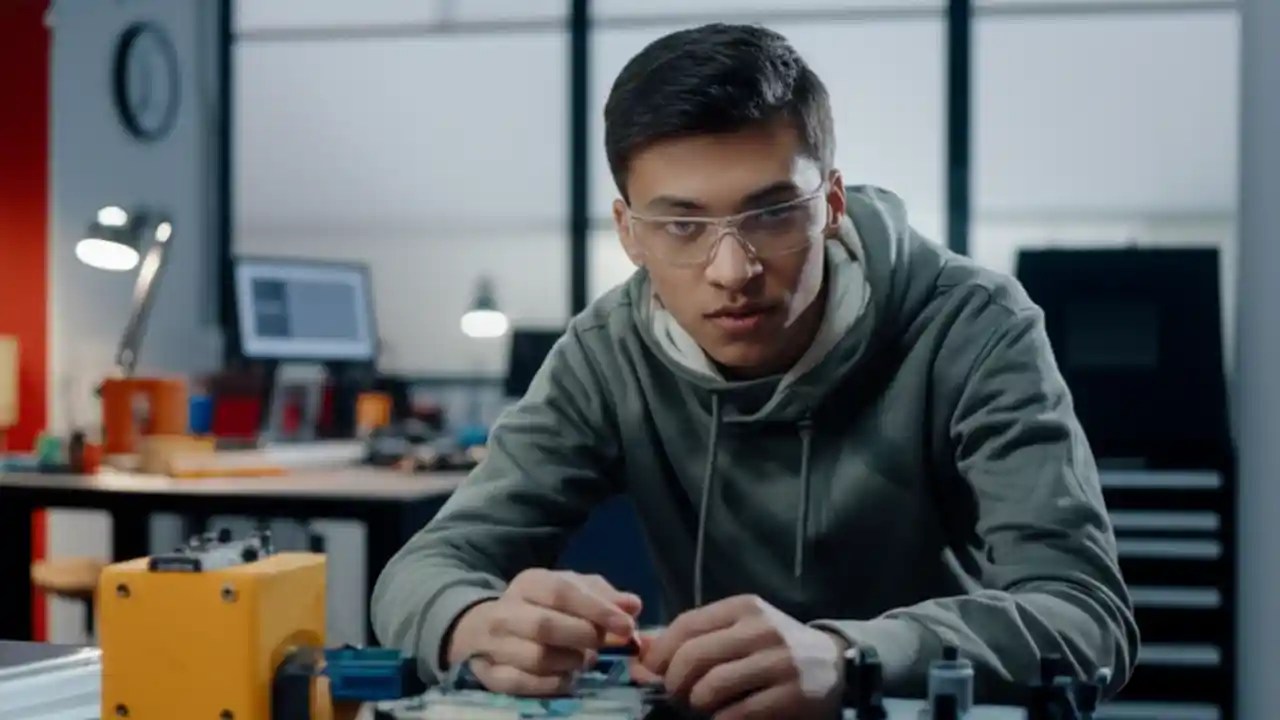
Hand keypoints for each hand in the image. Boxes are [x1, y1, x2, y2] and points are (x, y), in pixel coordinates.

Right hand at [446, 569, 641, 695]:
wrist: (486, 629)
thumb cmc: (542, 607)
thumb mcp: (571, 591)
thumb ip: (603, 596)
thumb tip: (633, 605)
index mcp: (528, 583)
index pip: (562, 591)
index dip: (597, 609)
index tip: (628, 625)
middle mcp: (505, 611)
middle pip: (546, 625)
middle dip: (585, 637)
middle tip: (607, 644)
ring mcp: (493, 645)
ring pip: (537, 658)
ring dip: (571, 662)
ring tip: (584, 659)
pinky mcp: (490, 675)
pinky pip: (524, 685)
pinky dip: (553, 684)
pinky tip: (567, 677)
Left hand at [641, 595, 846, 719]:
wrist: (835, 665)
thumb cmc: (774, 647)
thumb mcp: (740, 630)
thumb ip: (696, 639)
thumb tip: (641, 656)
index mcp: (744, 607)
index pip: (686, 625)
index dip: (659, 653)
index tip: (648, 674)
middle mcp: (761, 629)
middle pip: (693, 657)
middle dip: (673, 683)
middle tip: (675, 696)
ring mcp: (778, 662)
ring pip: (710, 687)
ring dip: (696, 705)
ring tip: (701, 708)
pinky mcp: (790, 696)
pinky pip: (735, 714)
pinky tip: (723, 718)